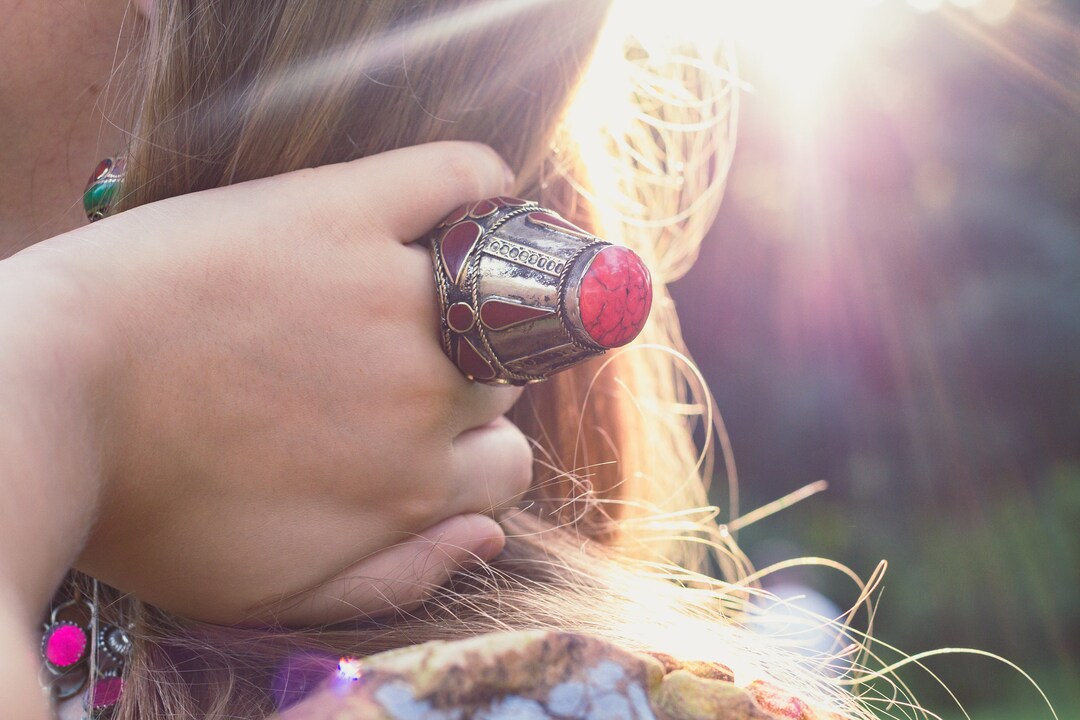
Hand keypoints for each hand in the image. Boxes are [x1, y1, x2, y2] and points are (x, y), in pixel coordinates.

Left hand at [23, 142, 530, 623]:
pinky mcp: (343, 215)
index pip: (505, 466)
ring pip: (497, 297)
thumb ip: (399, 578)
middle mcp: (423, 393)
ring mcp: (392, 297)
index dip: (472, 455)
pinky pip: (460, 178)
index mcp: (411, 487)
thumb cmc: (145, 508)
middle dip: (460, 383)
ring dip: (478, 298)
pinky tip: (477, 195)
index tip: (425, 437)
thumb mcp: (274, 592)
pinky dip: (484, 184)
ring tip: (423, 287)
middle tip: (384, 365)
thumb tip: (489, 538)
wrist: (40, 403)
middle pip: (501, 383)